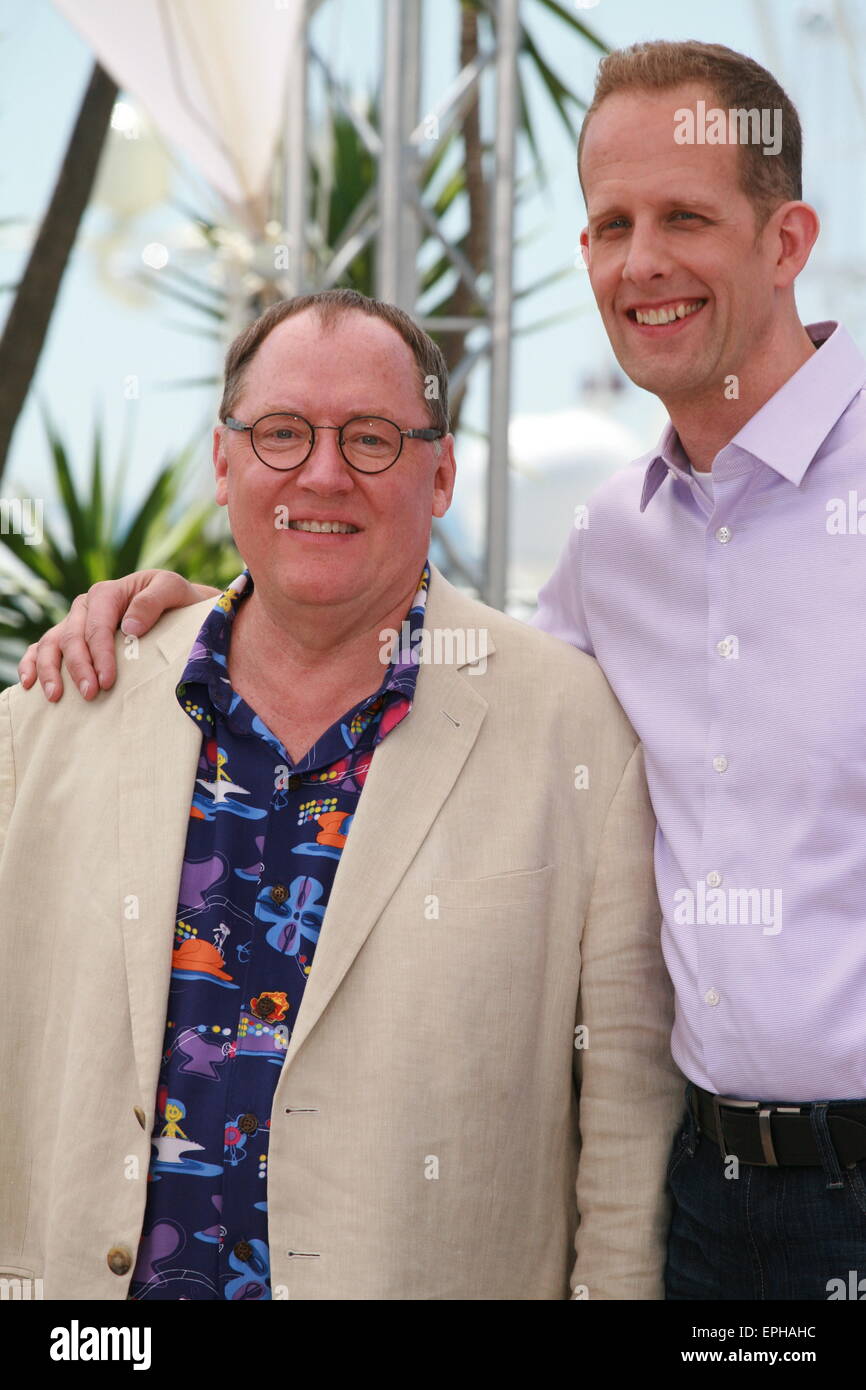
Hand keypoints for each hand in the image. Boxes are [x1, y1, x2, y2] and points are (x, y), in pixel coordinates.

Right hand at [17, 570, 219, 700]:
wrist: (178, 607)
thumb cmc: (176, 599)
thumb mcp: (172, 589)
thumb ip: (153, 602)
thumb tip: (129, 627)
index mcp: (107, 593)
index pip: (97, 627)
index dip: (99, 655)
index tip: (107, 681)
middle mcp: (85, 607)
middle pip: (72, 638)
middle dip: (78, 668)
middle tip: (90, 695)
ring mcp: (74, 623)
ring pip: (51, 644)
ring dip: (49, 670)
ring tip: (54, 697)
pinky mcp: (70, 637)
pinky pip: (41, 648)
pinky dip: (31, 663)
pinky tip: (29, 683)